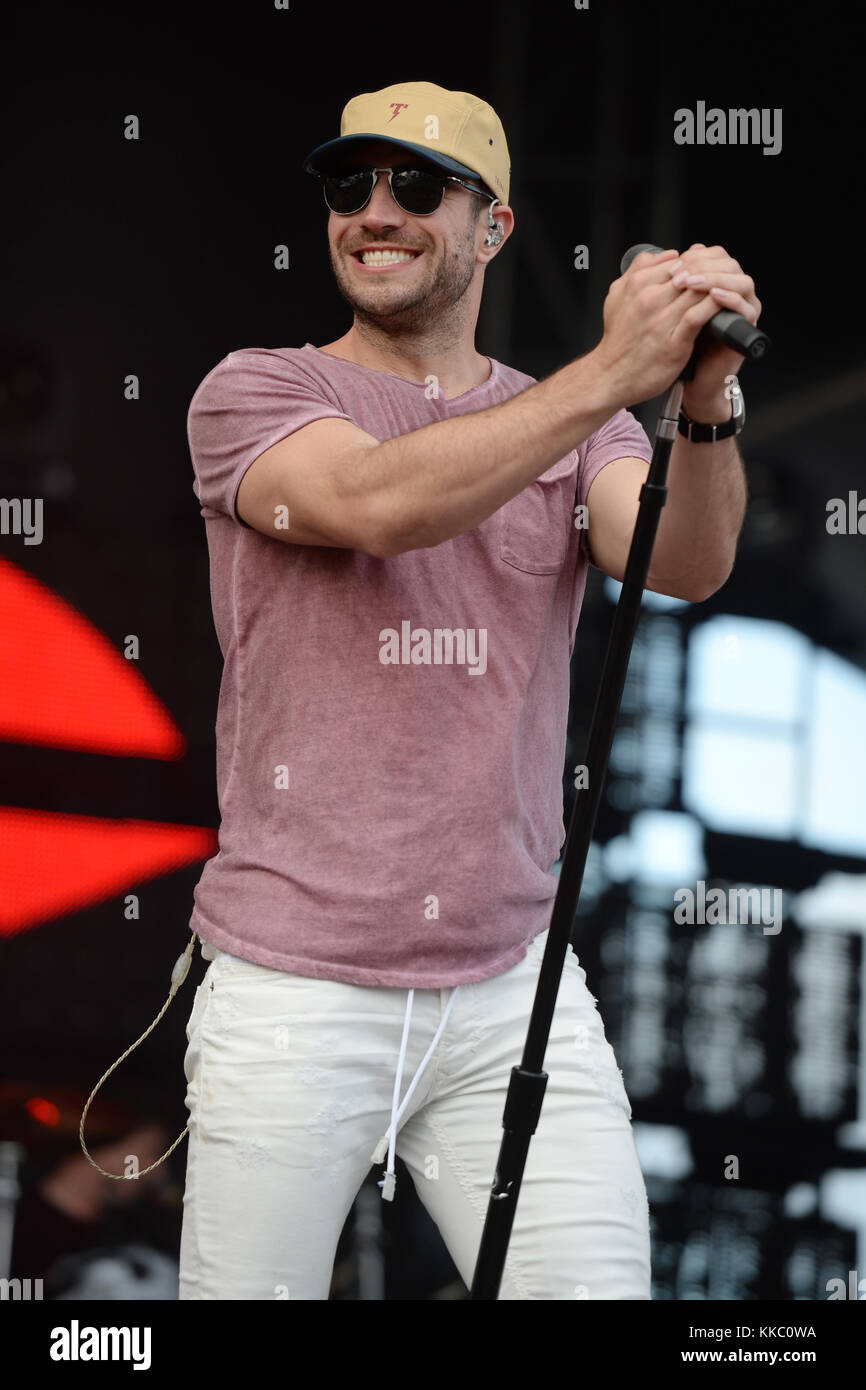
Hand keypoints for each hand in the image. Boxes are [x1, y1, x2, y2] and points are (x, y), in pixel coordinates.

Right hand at [595, 244, 761, 411]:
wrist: (610, 376)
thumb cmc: (617, 340)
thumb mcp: (617, 296)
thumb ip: (638, 270)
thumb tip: (665, 254)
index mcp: (637, 285)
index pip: (676, 261)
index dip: (696, 263)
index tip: (706, 271)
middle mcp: (649, 299)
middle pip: (690, 273)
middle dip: (710, 273)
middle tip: (723, 278)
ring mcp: (662, 320)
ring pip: (698, 291)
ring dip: (716, 288)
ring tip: (728, 290)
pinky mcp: (674, 342)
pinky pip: (699, 316)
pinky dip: (714, 307)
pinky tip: (723, 307)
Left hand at [668, 243, 761, 418]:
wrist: (688, 382)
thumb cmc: (676, 349)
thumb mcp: (666, 313)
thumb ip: (669, 286)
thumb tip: (663, 258)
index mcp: (714, 286)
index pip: (714, 256)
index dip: (695, 256)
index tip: (673, 264)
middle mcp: (731, 295)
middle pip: (729, 264)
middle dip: (704, 265)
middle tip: (682, 275)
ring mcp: (741, 311)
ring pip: (742, 281)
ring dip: (716, 278)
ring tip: (693, 283)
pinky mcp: (745, 330)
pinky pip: (745, 308)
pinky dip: (730, 299)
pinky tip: (714, 296)